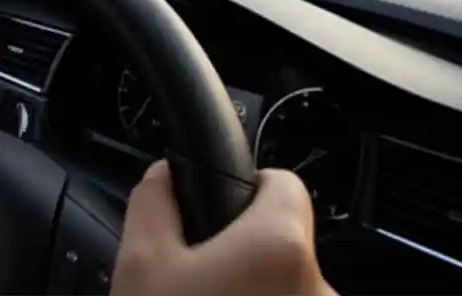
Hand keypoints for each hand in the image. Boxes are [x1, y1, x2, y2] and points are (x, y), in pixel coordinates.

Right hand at [110, 162, 334, 295]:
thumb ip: (155, 202)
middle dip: (242, 248)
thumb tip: (164, 177)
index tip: (215, 213)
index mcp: (281, 245)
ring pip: (285, 281)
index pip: (284, 183)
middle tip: (196, 275)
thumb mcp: (141, 265)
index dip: (244, 188)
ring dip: (253, 286)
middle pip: (282, 238)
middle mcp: (320, 285)